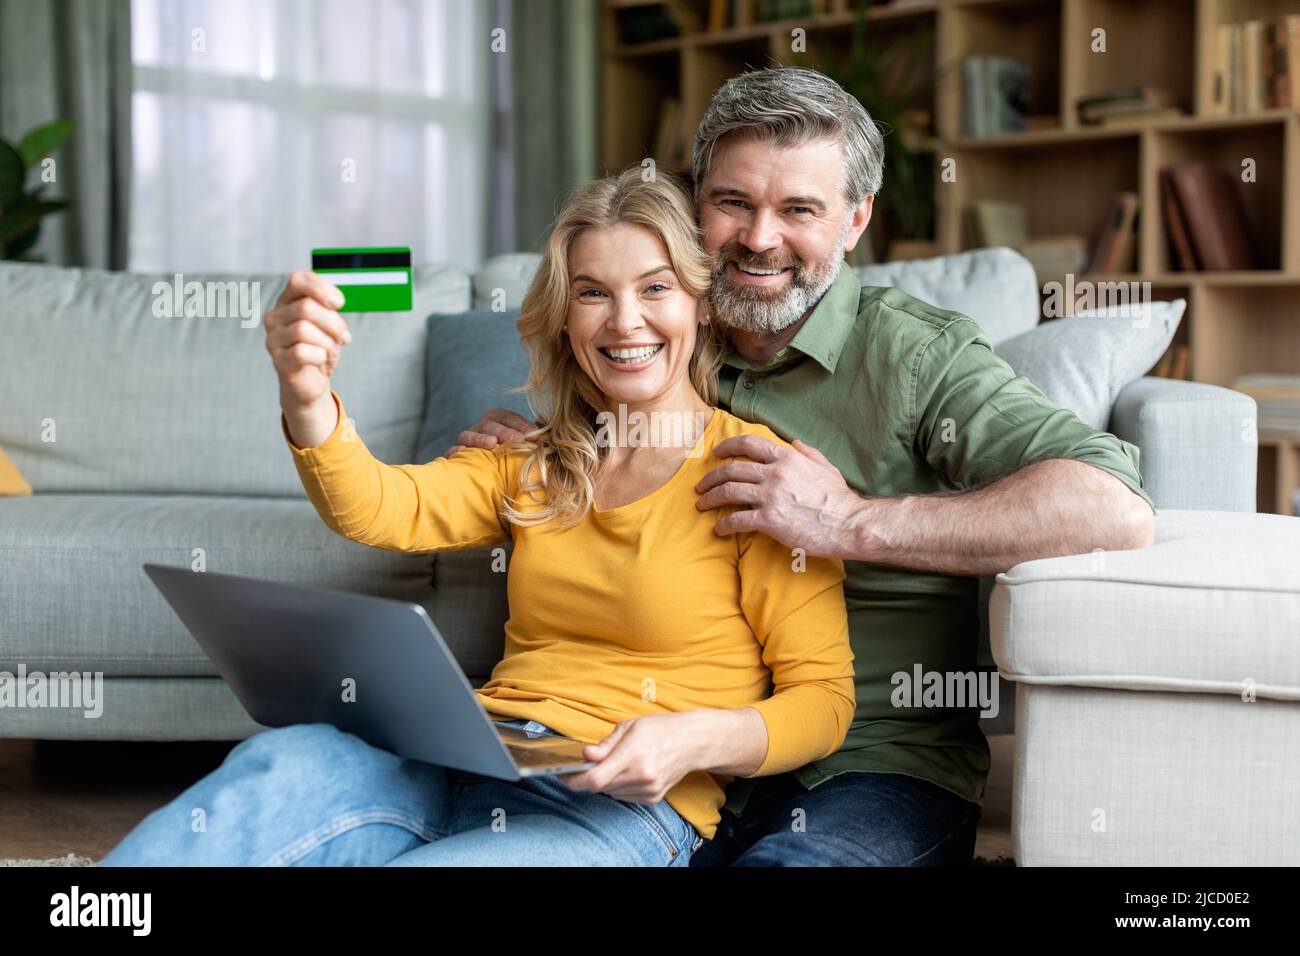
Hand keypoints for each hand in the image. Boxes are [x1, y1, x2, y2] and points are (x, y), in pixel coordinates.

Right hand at [264, 270, 351, 408]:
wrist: (312, 382)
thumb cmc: (320, 349)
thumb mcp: (329, 324)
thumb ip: (328, 308)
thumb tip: (334, 302)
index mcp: (287, 302)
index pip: (297, 280)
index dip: (321, 287)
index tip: (339, 303)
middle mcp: (274, 317)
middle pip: (306, 307)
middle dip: (333, 322)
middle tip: (344, 337)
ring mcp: (273, 339)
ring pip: (303, 329)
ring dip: (327, 341)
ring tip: (330, 350)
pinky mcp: (278, 361)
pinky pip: (301, 352)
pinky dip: (319, 356)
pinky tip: (320, 360)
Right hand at [447, 407, 536, 455]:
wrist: (485, 481)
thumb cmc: (509, 461)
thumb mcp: (522, 449)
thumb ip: (531, 440)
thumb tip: (545, 436)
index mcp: (495, 423)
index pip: (505, 416)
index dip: (519, 422)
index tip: (533, 434)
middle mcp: (479, 429)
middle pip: (488, 423)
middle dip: (504, 431)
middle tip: (518, 440)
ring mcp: (465, 442)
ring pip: (468, 434)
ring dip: (480, 438)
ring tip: (493, 443)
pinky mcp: (455, 457)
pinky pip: (452, 451)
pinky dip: (457, 450)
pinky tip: (464, 451)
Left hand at [558, 713, 705, 803]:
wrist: (693, 742)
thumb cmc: (661, 729)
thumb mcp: (630, 727)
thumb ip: (605, 745)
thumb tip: (585, 756)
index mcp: (633, 754)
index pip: (595, 779)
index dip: (574, 781)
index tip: (563, 776)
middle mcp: (641, 776)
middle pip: (600, 787)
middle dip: (587, 778)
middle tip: (584, 765)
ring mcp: (648, 790)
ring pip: (611, 793)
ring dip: (604, 781)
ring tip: (615, 763)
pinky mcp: (652, 798)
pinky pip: (624, 796)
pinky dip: (618, 786)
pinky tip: (628, 772)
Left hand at [694, 434, 863, 557]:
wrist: (849, 524)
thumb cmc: (839, 498)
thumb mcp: (825, 467)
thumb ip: (808, 453)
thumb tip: (795, 442)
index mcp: (787, 458)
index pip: (748, 444)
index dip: (726, 447)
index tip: (715, 454)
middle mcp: (775, 474)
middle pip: (731, 469)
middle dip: (710, 477)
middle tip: (701, 486)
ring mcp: (770, 497)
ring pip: (728, 492)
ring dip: (710, 498)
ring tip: (702, 505)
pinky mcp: (770, 520)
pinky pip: (737, 520)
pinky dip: (723, 524)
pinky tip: (719, 529)